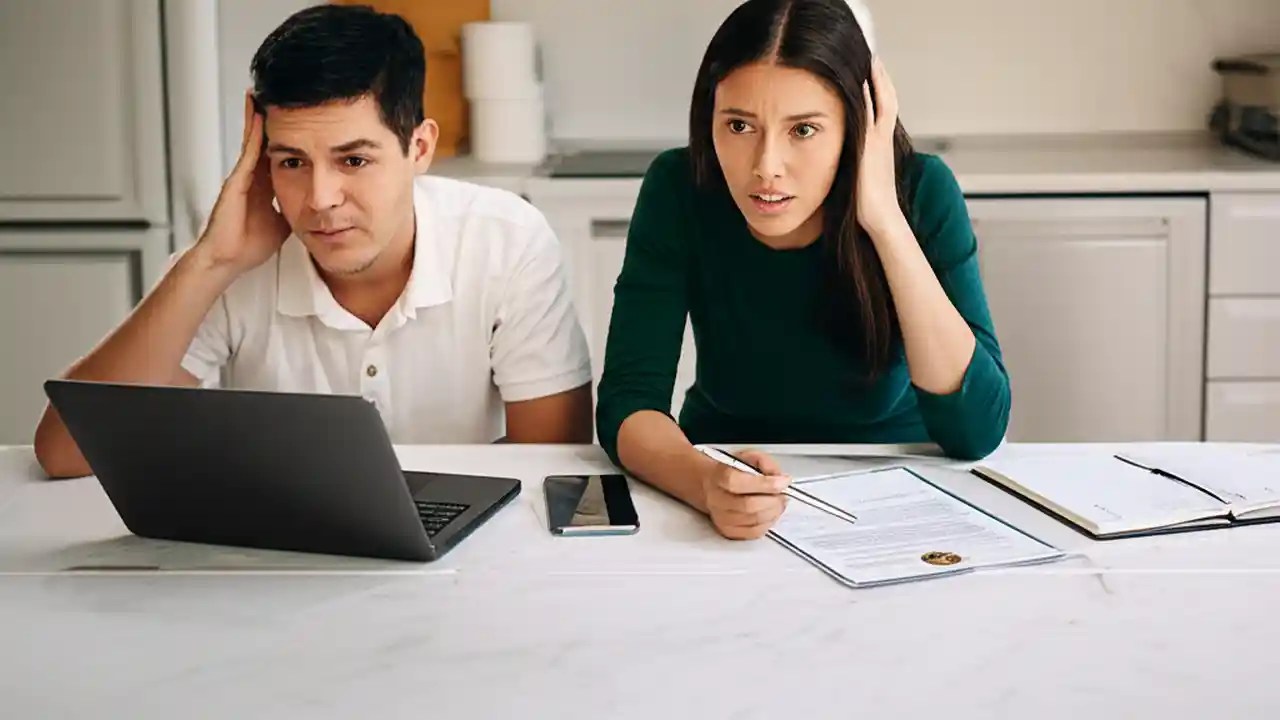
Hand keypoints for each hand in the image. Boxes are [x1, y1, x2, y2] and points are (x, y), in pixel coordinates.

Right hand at [194, 91, 289, 275]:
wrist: (228, 258)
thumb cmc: (250, 245)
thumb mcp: (284, 223)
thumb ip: (297, 209)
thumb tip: (318, 206)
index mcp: (265, 185)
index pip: (279, 153)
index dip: (289, 136)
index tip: (300, 118)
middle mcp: (253, 177)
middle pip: (266, 140)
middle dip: (273, 120)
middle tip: (281, 95)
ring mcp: (243, 176)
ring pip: (254, 140)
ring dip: (259, 117)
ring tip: (264, 94)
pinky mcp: (236, 181)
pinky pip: (248, 152)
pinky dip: (254, 133)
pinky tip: (260, 116)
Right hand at [699, 449, 790, 539]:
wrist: (714, 486)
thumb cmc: (734, 471)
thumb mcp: (749, 457)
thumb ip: (766, 464)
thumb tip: (780, 478)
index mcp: (719, 476)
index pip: (737, 483)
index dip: (765, 484)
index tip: (783, 481)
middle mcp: (716, 499)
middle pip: (748, 505)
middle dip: (773, 500)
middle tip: (783, 494)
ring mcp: (721, 517)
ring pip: (753, 520)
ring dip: (773, 512)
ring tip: (778, 502)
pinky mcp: (728, 531)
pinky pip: (754, 532)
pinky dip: (768, 523)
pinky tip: (770, 513)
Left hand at [856, 56, 904, 237]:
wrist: (880, 218)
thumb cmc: (868, 205)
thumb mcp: (861, 177)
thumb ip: (856, 164)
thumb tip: (846, 163)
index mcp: (880, 147)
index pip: (884, 112)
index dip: (881, 92)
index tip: (874, 75)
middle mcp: (882, 140)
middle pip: (888, 100)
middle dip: (882, 79)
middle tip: (875, 58)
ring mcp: (878, 142)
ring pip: (883, 102)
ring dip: (878, 80)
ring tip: (871, 59)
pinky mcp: (870, 146)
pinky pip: (872, 113)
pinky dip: (870, 95)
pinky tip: (862, 79)